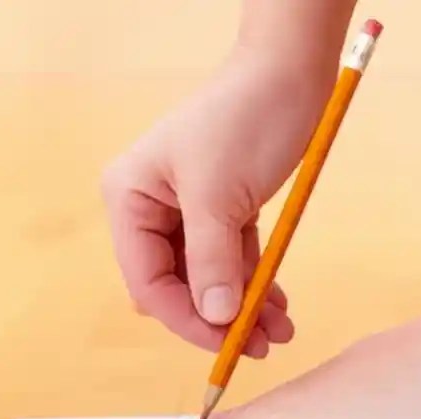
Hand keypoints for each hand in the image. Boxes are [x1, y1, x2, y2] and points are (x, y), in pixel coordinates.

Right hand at [101, 50, 333, 356]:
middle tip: (259, 345)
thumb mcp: (221, 196)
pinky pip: (232, 260)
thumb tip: (215, 318)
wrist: (290, 71)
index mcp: (130, 198)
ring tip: (280, 331)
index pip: (148, 279)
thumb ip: (213, 262)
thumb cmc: (245, 118)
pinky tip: (278, 306)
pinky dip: (253, 283)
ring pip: (209, 278)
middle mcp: (150, 207)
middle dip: (216, 317)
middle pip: (176, 284)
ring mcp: (187, 210)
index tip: (227, 343)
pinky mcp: (223, 209)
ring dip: (241, 307)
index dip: (185, 318)